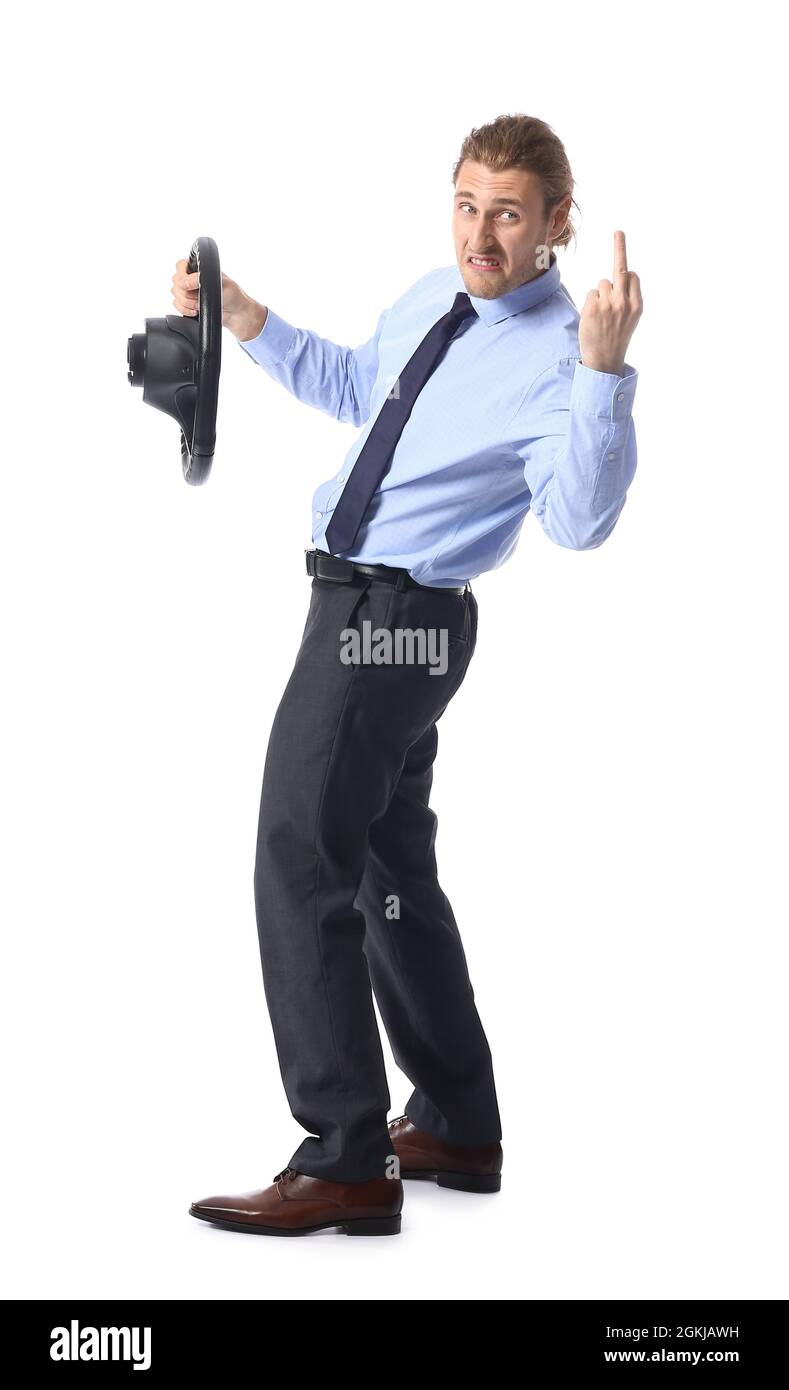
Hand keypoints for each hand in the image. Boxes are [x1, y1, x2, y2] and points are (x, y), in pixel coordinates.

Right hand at [170, 259, 266, 339]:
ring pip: (175, 294)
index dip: (182, 276)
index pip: (180, 266)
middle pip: (175, 282)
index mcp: (198, 268)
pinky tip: (196, 311)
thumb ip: (201, 279)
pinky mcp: (188, 304)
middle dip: (187, 293)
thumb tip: (184, 282)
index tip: (190, 286)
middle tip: (200, 297)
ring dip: (187, 302)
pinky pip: (176, 305)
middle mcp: (191, 278)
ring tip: (200, 305)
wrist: (236, 313)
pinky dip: (185, 309)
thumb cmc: (233, 295)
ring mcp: (188, 291)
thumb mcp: (220, 282)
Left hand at [578, 231, 642, 376]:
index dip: (626, 273)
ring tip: (602, 314)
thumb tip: (624, 274)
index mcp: (637, 304)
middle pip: (620, 269)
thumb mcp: (631, 318)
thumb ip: (629, 296)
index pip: (632, 276)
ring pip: (601, 284)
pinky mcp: (593, 307)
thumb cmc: (617, 337)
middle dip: (620, 248)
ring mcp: (608, 304)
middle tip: (619, 232)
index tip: (624, 252)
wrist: (605, 360)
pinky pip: (591, 293)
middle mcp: (624, 302)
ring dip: (600, 294)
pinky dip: (590, 302)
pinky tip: (593, 317)